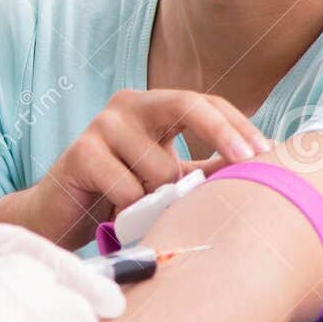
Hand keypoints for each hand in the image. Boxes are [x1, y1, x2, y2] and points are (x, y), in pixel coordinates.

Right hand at [6, 89, 270, 248]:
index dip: (237, 125)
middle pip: (186, 105)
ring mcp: (102, 125)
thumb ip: (205, 170)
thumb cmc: (118, 198)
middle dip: (222, 134)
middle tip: (247, 162)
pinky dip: (131, 211)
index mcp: (152, 107)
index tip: (266, 153)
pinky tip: (112, 212)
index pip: (204, 102)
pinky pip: (129, 189)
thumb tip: (263, 166)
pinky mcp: (80, 152)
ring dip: (160, 199)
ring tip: (139, 210)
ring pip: (160, 166)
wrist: (56, 219)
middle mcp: (127, 105)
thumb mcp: (167, 180)